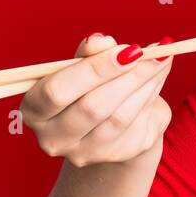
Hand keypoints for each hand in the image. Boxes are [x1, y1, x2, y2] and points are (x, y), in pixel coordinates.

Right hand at [20, 32, 173, 167]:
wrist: (110, 121)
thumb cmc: (89, 86)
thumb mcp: (83, 66)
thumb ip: (89, 53)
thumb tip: (100, 41)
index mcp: (35, 110)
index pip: (57, 91)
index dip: (94, 69)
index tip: (129, 50)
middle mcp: (54, 138)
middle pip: (92, 108)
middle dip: (127, 76)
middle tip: (152, 53)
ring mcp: (85, 153)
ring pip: (120, 117)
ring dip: (145, 84)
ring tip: (161, 59)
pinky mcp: (117, 155)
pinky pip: (139, 124)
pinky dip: (152, 96)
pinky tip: (158, 77)